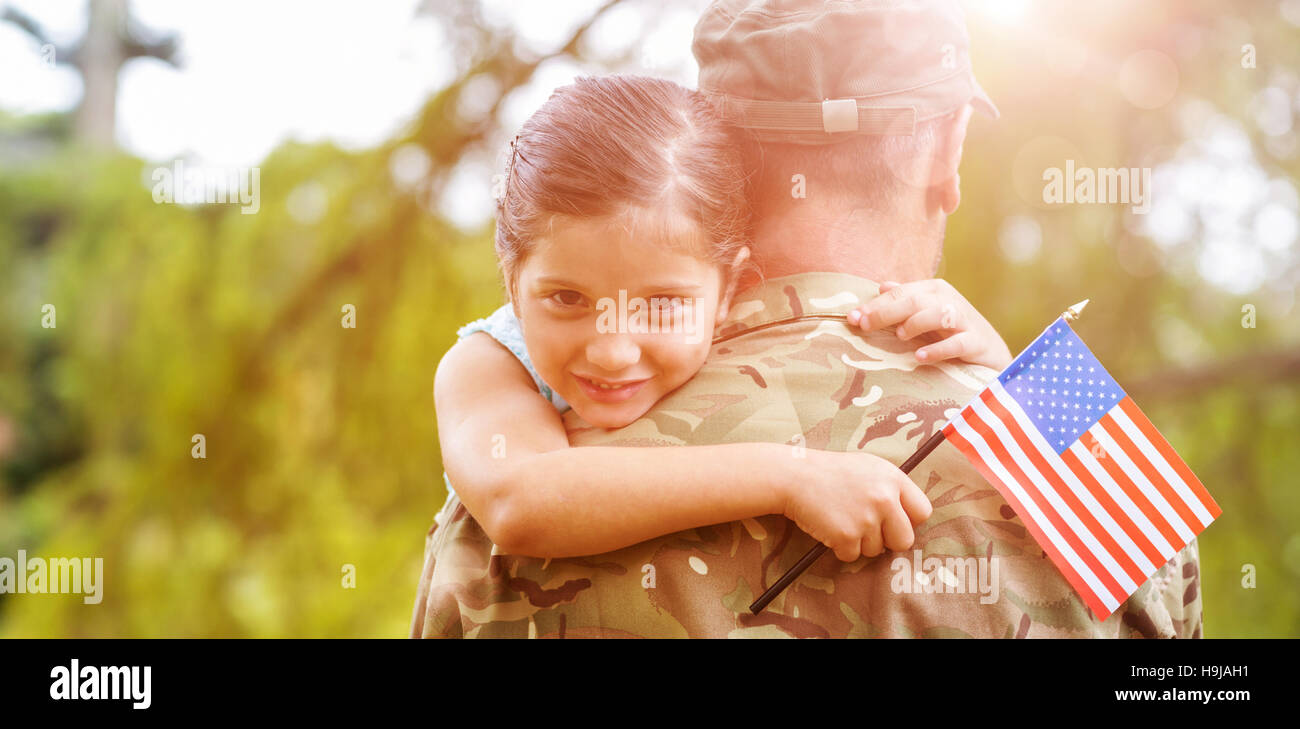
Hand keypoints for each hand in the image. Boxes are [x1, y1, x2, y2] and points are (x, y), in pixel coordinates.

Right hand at [781, 450, 932, 561]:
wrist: (793, 476)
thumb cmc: (830, 472)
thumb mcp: (867, 467)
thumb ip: (890, 487)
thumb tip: (908, 516)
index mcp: (893, 478)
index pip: (923, 512)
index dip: (908, 521)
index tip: (894, 522)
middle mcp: (885, 498)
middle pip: (904, 540)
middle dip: (887, 540)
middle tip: (867, 530)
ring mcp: (866, 518)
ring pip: (876, 550)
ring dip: (859, 543)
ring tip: (841, 520)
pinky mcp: (847, 535)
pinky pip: (851, 556)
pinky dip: (839, 548)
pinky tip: (829, 527)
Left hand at [846, 279, 1011, 370]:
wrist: (991, 355)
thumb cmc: (950, 333)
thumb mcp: (926, 315)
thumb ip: (905, 301)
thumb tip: (880, 285)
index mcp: (933, 290)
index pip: (899, 293)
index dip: (874, 305)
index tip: (851, 318)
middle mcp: (949, 301)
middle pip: (914, 301)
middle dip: (886, 312)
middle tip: (864, 326)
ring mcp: (965, 321)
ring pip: (939, 314)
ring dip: (916, 323)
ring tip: (899, 335)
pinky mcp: (977, 343)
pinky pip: (958, 343)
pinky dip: (938, 349)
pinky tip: (920, 356)